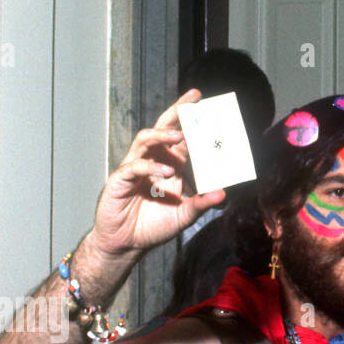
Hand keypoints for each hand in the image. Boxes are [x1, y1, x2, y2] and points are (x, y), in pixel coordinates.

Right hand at [88, 90, 225, 259]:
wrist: (127, 244)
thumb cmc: (153, 227)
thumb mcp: (184, 216)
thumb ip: (201, 204)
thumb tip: (222, 193)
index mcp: (169, 166)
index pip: (182, 138)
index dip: (193, 123)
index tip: (208, 107)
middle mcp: (153, 161)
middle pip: (163, 128)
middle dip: (177, 112)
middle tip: (193, 99)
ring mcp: (135, 168)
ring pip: (146, 140)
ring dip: (163, 135)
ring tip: (180, 136)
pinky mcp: (120, 180)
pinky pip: (134, 167)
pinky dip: (150, 167)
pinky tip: (166, 172)